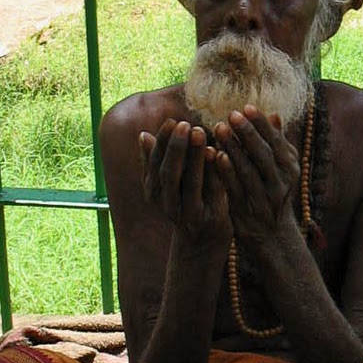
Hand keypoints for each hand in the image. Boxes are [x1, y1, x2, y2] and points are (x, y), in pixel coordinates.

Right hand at [139, 119, 230, 247]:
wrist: (203, 241)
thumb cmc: (187, 201)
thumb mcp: (168, 184)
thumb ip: (157, 162)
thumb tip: (144, 135)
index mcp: (153, 191)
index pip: (154, 163)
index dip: (162, 142)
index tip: (172, 121)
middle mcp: (166, 203)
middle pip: (168, 173)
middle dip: (176, 147)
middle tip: (186, 124)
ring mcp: (186, 212)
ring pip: (190, 182)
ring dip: (195, 157)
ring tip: (202, 133)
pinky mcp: (207, 219)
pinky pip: (211, 192)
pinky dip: (213, 172)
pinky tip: (219, 153)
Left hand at [213, 108, 300, 247]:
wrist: (273, 236)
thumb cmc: (274, 194)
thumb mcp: (283, 170)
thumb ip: (278, 144)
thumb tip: (276, 114)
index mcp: (290, 168)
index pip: (276, 141)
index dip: (261, 124)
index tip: (247, 107)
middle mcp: (280, 182)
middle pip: (263, 153)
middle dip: (247, 133)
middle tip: (231, 114)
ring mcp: (263, 197)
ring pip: (248, 169)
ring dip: (233, 148)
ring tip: (219, 128)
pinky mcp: (246, 209)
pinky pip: (235, 187)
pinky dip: (226, 170)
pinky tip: (216, 155)